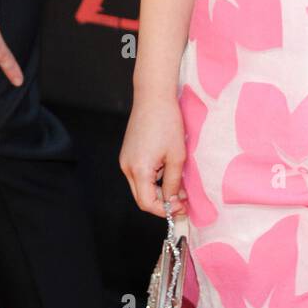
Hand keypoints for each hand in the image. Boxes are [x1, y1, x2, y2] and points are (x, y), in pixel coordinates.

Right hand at [120, 91, 187, 217]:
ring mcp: (125, 160)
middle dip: (162, 203)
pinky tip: (167, 171)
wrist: (153, 98)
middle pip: (142, 198)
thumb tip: (174, 201)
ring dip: (158, 191)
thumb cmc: (167, 123)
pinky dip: (152, 179)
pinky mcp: (128, 153)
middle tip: (182, 200)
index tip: (181, 208)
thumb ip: (174, 183)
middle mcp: (127, 167)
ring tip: (178, 184)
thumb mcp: (177, 156)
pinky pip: (139, 175)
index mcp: (139, 170)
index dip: (165, 210)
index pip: (148, 203)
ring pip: (140, 187)